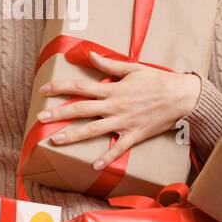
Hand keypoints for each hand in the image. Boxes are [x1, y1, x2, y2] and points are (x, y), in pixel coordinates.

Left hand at [35, 50, 202, 169]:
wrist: (182, 97)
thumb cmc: (158, 80)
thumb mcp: (133, 68)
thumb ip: (109, 64)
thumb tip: (90, 55)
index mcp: (112, 89)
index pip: (80, 86)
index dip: (60, 87)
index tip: (44, 90)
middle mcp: (114, 106)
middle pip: (81, 109)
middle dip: (59, 113)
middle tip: (40, 117)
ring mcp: (123, 122)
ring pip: (93, 130)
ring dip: (73, 136)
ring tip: (55, 140)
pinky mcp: (135, 135)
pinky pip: (119, 148)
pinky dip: (107, 157)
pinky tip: (94, 166)